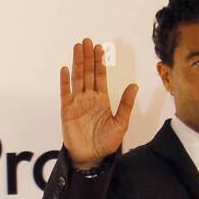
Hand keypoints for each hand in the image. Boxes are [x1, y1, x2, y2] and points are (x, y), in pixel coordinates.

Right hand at [60, 38, 137, 169]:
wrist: (92, 157)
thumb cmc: (106, 143)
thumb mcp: (120, 124)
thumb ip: (125, 105)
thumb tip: (134, 86)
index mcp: (102, 100)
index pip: (100, 77)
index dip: (100, 63)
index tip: (100, 48)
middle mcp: (89, 98)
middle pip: (88, 73)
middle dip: (88, 57)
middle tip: (87, 41)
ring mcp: (77, 103)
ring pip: (77, 79)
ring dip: (77, 63)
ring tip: (78, 48)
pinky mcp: (67, 111)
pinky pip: (65, 93)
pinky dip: (65, 82)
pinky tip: (66, 69)